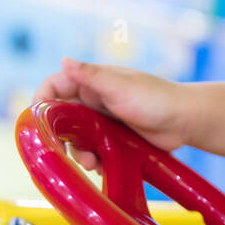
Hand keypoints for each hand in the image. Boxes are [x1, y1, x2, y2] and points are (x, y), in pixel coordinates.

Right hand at [31, 57, 187, 171]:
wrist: (187, 120)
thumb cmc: (156, 99)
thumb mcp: (120, 87)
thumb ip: (91, 76)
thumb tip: (64, 59)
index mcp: (93, 81)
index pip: (54, 86)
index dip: (41, 102)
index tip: (37, 123)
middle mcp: (94, 99)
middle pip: (62, 117)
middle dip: (62, 137)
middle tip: (68, 152)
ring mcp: (104, 119)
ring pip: (77, 138)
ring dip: (80, 152)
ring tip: (93, 163)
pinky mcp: (114, 137)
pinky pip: (95, 149)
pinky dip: (95, 158)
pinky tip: (103, 166)